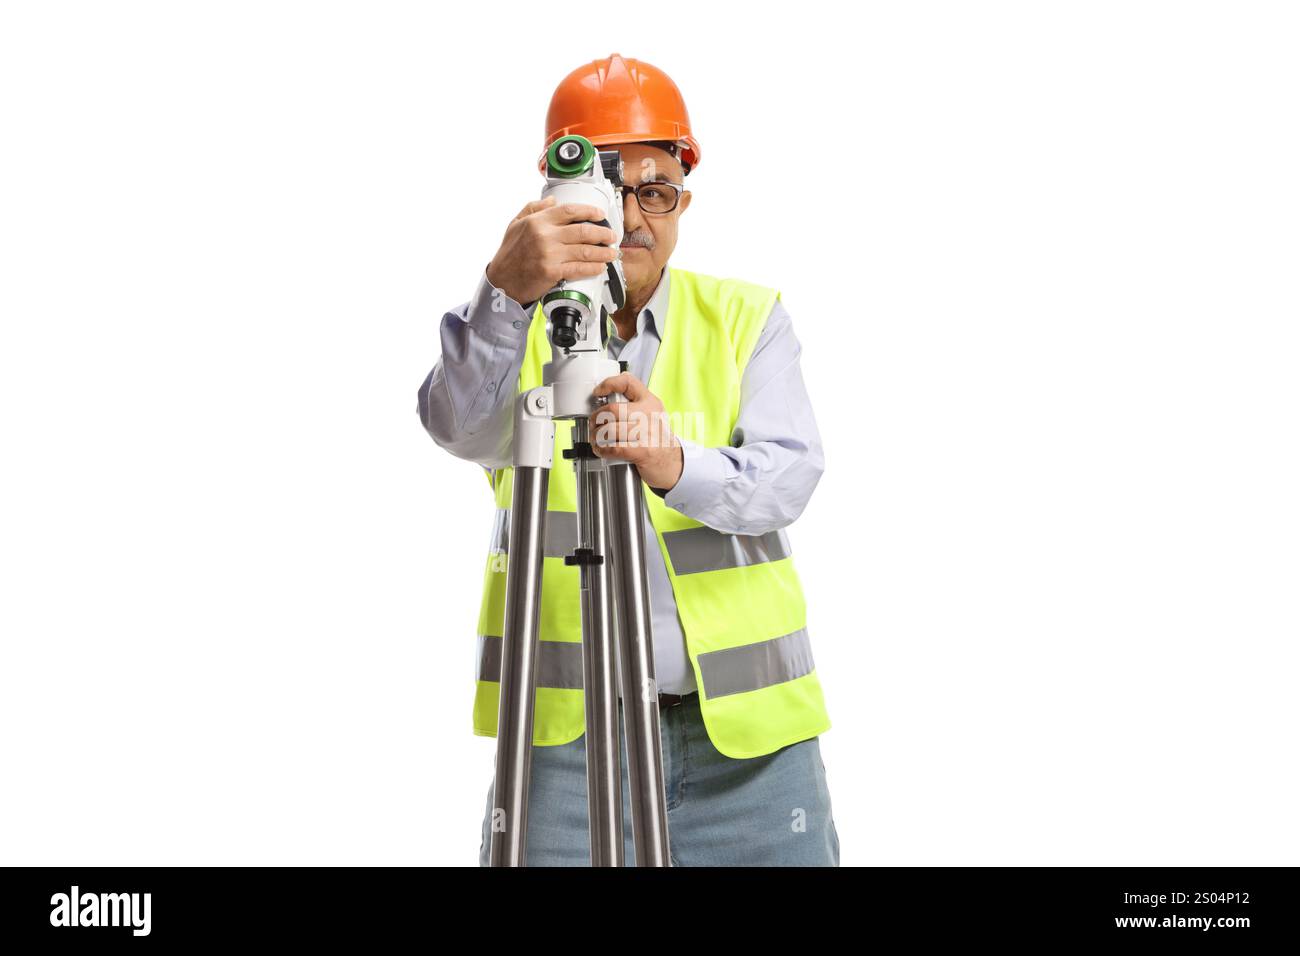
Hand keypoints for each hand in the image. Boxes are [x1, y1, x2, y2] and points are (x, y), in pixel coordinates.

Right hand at [485, 196, 619, 305]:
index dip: (590, 212)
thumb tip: (552, 200)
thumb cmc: (509, 254)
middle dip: (603, 234)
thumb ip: (533, 208)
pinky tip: (600, 267)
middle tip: (611, 236)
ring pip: (585, 251)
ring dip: (603, 252)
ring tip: (611, 253)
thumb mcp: (516, 224)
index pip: (570, 211)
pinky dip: (593, 268)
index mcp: (538, 221)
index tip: (600, 215)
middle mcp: (545, 236)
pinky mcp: (552, 272)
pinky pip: (579, 268)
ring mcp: (549, 254)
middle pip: (583, 231)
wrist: (501, 281)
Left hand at [589, 373, 682, 490]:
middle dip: (596, 418)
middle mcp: (649, 414)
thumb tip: (605, 402)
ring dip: (597, 436)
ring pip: (610, 429)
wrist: (673, 463)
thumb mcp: (651, 415)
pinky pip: (614, 447)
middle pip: (613, 409)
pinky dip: (603, 450)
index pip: (628, 382)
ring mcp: (646, 433)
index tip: (598, 392)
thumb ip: (633, 405)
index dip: (609, 383)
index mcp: (650, 402)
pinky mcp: (642, 451)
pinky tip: (602, 450)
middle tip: (594, 424)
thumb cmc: (657, 439)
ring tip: (596, 439)